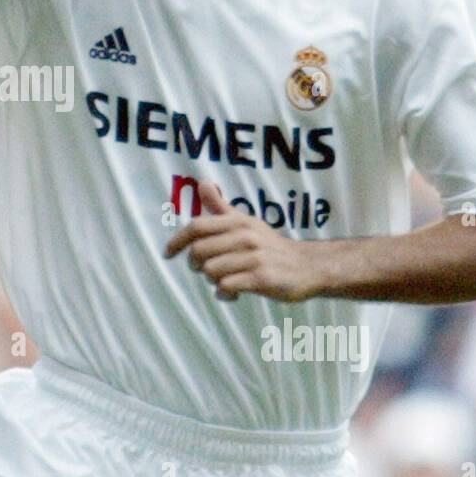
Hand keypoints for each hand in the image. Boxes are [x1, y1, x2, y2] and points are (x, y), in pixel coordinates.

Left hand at [164, 182, 322, 301]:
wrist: (307, 266)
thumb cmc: (270, 246)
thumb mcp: (246, 223)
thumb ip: (221, 207)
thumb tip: (203, 183)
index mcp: (237, 221)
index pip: (197, 226)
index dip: (177, 240)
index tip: (168, 253)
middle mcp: (244, 235)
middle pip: (199, 251)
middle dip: (195, 264)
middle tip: (205, 270)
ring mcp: (254, 257)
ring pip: (211, 270)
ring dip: (212, 280)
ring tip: (224, 281)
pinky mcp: (262, 277)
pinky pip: (226, 286)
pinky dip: (224, 293)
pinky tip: (233, 293)